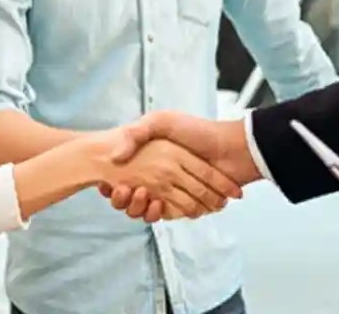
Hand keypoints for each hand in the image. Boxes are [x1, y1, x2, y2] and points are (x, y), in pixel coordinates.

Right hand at [103, 140, 241, 219]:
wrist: (232, 149)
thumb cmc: (198, 132)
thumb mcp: (161, 122)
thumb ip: (136, 133)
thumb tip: (115, 156)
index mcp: (155, 157)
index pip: (126, 174)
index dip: (114, 182)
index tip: (105, 182)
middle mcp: (161, 176)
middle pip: (131, 195)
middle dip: (122, 197)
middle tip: (119, 189)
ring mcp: (173, 193)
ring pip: (144, 209)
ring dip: (137, 206)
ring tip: (139, 193)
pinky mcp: (184, 207)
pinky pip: (164, 216)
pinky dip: (156, 213)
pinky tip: (155, 202)